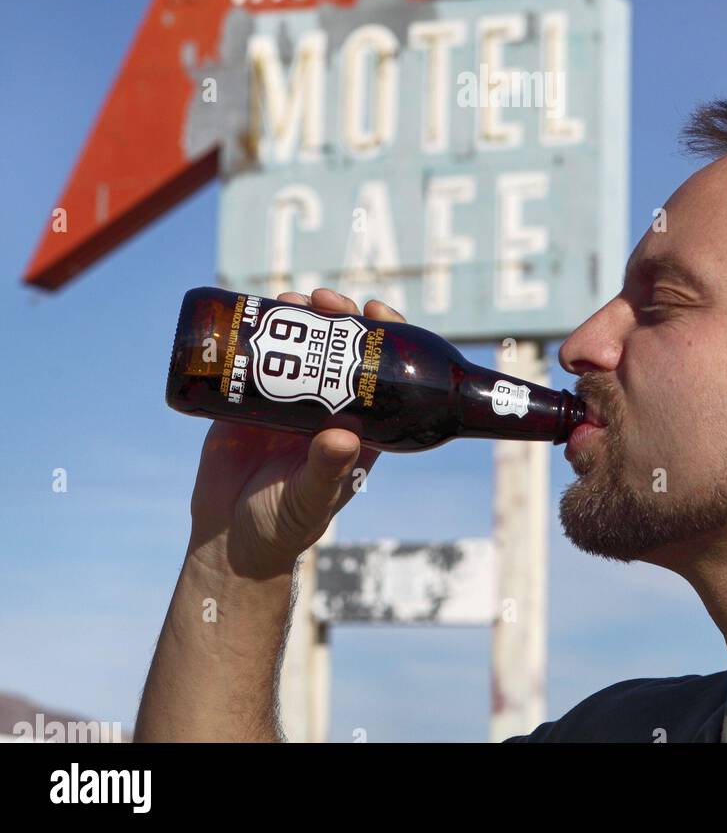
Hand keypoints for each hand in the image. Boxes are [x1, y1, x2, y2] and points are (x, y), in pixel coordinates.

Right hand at [187, 289, 405, 579]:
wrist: (227, 541)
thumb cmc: (282, 526)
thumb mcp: (310, 499)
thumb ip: (326, 471)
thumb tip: (343, 435)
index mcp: (358, 424)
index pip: (381, 370)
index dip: (384, 335)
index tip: (375, 310)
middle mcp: (326, 405)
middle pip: (340, 346)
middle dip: (337, 314)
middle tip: (324, 299)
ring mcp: (287, 398)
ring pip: (300, 344)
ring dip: (298, 315)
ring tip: (290, 299)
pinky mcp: (248, 399)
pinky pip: (254, 356)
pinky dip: (256, 331)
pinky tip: (254, 313)